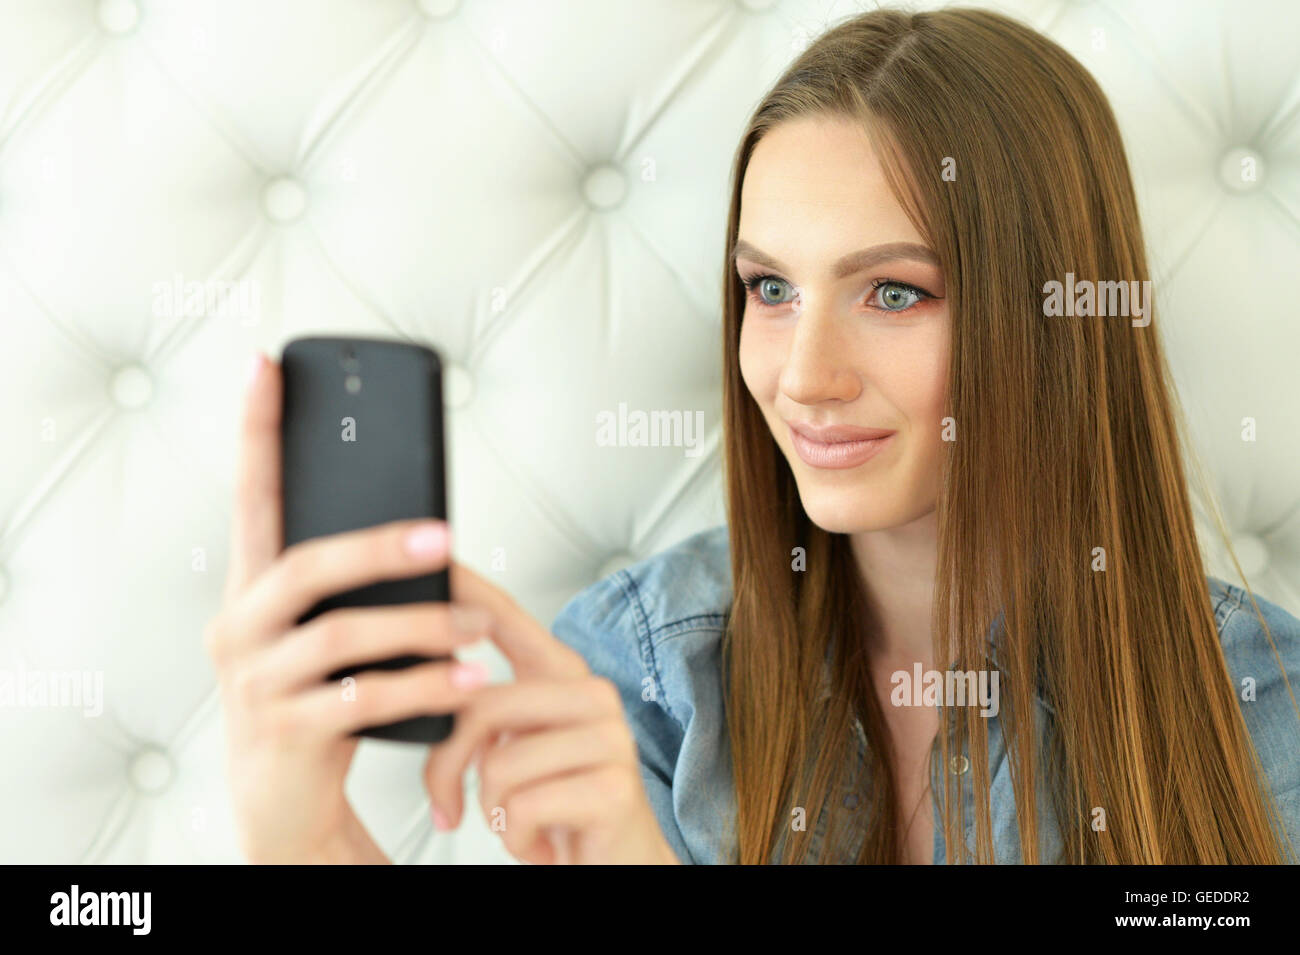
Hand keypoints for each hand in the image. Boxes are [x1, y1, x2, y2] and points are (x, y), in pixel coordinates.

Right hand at [204, 353, 489, 863]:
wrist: (286, 804)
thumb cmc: (320, 700)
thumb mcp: (329, 636)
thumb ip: (355, 585)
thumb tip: (435, 533)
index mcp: (250, 592)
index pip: (250, 498)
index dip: (257, 433)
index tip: (266, 366)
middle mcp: (239, 629)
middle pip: (306, 567)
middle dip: (379, 547)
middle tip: (445, 535)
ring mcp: (256, 684)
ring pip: (345, 635)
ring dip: (424, 627)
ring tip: (481, 624)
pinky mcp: (286, 734)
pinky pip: (368, 699)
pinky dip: (429, 686)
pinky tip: (471, 680)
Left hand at [425, 563, 680, 863]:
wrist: (620, 869)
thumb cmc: (557, 808)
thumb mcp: (517, 750)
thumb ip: (486, 711)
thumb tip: (421, 684)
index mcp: (564, 676)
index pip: (506, 620)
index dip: (464, 589)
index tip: (426, 563)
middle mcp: (593, 694)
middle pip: (481, 706)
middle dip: (446, 768)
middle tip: (447, 806)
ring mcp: (610, 738)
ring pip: (498, 764)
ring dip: (490, 811)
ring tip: (517, 823)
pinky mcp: (614, 788)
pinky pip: (522, 806)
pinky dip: (515, 838)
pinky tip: (540, 843)